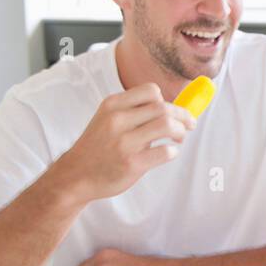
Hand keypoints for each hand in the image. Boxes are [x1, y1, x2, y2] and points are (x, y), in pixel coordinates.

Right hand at [54, 83, 195, 203]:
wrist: (75, 175)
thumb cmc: (97, 147)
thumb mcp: (107, 119)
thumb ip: (133, 111)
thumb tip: (171, 108)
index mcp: (112, 105)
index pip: (151, 91)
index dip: (167, 100)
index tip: (174, 110)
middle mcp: (117, 120)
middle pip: (163, 108)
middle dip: (182, 115)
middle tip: (189, 124)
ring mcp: (124, 142)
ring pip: (167, 125)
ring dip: (180, 131)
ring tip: (180, 137)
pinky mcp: (131, 163)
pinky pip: (165, 152)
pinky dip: (172, 151)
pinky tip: (168, 153)